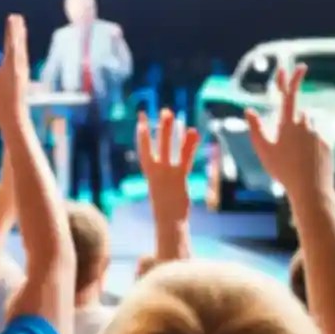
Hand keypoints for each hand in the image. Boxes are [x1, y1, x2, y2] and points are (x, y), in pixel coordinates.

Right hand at [0, 15, 30, 124]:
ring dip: (21, 38)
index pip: (11, 43)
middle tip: (18, 17)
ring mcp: (22, 72)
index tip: (12, 17)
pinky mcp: (23, 78)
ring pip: (22, 51)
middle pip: (19, 44)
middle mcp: (19, 67)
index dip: (11, 30)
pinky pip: (22, 59)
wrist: (14, 117)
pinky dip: (21, 50)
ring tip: (20, 29)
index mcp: (10, 67)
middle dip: (18, 30)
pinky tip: (19, 51)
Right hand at [136, 109, 198, 224]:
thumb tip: (160, 165)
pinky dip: (188, 144)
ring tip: (173, 114)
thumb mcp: (158, 188)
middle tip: (164, 110)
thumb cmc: (164, 207)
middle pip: (156, 144)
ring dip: (170, 130)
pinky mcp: (179, 177)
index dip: (142, 132)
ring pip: (167, 147)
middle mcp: (156, 170)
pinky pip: (184, 157)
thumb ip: (159, 174)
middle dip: (160, 127)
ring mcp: (167, 173)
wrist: (168, 222)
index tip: (142, 117)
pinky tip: (192, 131)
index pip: (143, 148)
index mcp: (149, 172)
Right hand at [246, 65, 332, 196]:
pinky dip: (310, 147)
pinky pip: (317, 139)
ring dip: (302, 134)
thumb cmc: (283, 170)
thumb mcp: (263, 150)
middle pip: (299, 115)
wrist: (310, 188)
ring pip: (309, 127)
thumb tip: (248, 110)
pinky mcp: (326, 144)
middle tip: (286, 146)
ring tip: (296, 156)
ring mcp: (317, 134)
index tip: (298, 68)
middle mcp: (305, 125)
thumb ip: (255, 128)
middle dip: (293, 122)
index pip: (290, 96)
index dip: (292, 80)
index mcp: (288, 124)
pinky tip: (306, 163)